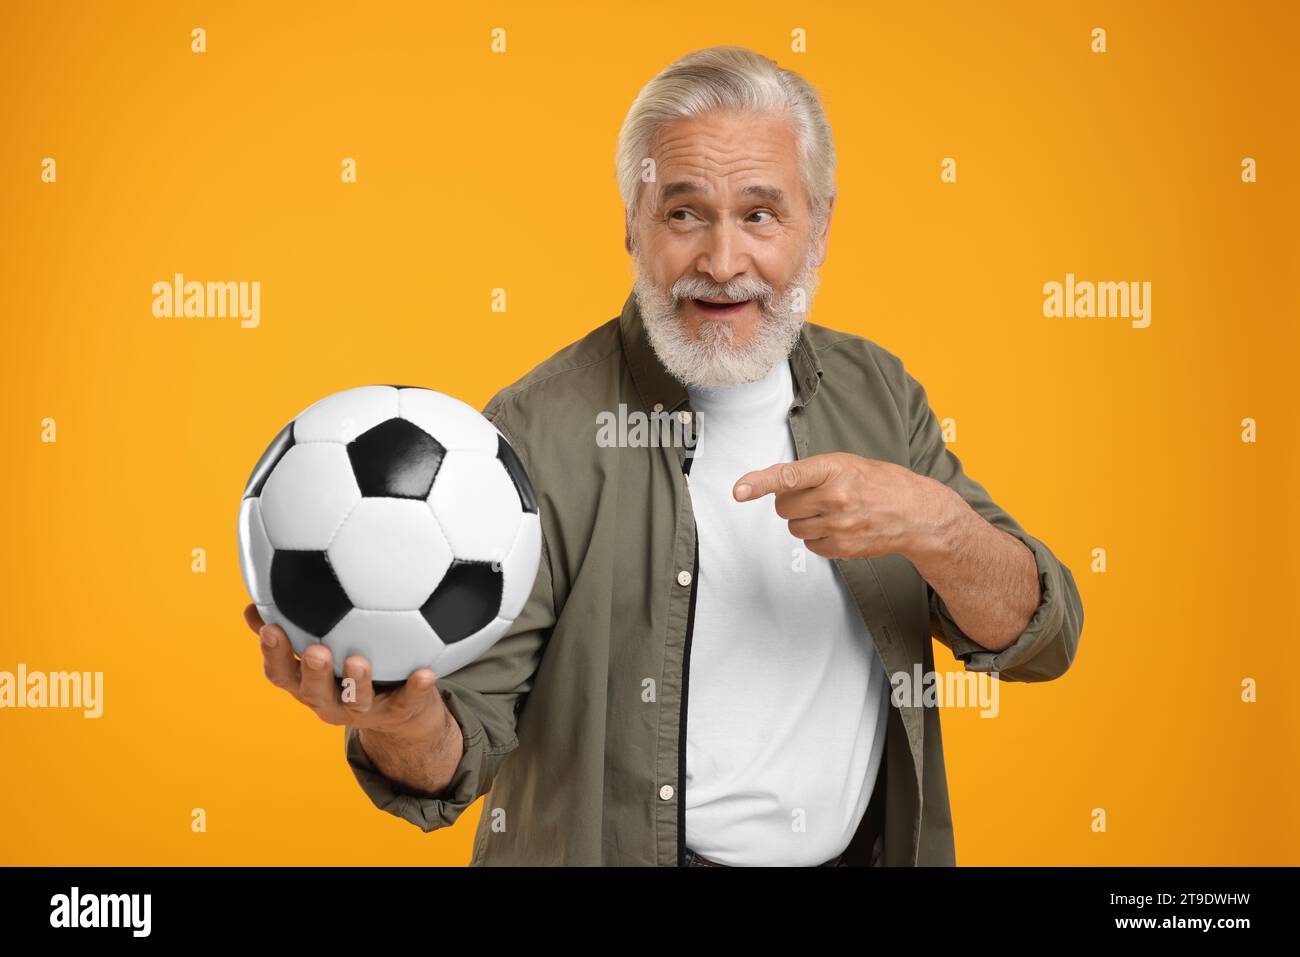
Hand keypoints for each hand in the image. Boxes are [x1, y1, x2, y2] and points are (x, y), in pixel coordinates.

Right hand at [242, 604, 452, 743]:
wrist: (397, 713)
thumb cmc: (347, 670)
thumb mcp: (317, 650)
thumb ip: (290, 625)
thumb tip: (253, 602)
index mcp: (307, 684)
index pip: (281, 673)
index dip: (273, 654)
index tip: (270, 628)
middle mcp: (330, 701)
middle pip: (314, 691)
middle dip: (313, 672)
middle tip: (317, 650)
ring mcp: (364, 710)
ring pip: (357, 699)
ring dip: (357, 682)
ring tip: (359, 661)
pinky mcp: (399, 711)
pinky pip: (408, 701)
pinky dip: (416, 688)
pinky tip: (426, 673)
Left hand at [732, 452, 970, 560]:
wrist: (915, 512)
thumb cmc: (879, 482)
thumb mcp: (847, 464)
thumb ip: (811, 472)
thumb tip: (773, 484)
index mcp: (835, 469)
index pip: (789, 476)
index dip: (759, 483)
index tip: (738, 490)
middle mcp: (835, 497)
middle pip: (783, 506)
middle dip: (791, 502)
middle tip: (814, 497)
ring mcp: (839, 525)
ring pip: (793, 527)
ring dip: (803, 520)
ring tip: (830, 512)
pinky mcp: (841, 548)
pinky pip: (808, 544)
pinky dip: (816, 537)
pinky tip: (837, 527)